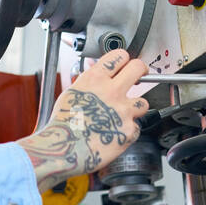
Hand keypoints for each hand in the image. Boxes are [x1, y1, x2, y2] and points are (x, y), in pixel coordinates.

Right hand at [16, 48, 149, 191]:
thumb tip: (98, 75)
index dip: (123, 59)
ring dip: (135, 106)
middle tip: (139, 76)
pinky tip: (116, 132)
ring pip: (143, 101)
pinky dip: (128, 129)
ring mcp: (123, 110)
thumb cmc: (63, 124)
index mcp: (95, 79)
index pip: (119, 56)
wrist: (65, 148)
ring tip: (123, 114)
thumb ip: (89, 82)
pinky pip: (136, 126)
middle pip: (138, 68)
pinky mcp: (129, 130)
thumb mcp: (71, 93)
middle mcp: (112, 91)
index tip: (124, 64)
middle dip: (141, 71)